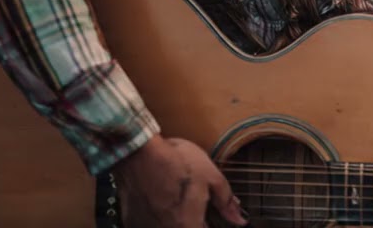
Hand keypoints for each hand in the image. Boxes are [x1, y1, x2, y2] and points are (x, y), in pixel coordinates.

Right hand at [113, 134, 247, 226]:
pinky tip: (163, 198)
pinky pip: (152, 223)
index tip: (212, 217)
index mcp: (188, 225)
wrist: (140, 152)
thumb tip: (239, 219)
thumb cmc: (176, 162)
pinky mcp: (133, 219)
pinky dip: (160, 215)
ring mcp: (147, 226)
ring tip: (179, 198)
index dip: (212, 224)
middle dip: (195, 220)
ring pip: (169, 226)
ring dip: (177, 217)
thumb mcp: (211, 176)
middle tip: (196, 203)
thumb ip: (226, 201)